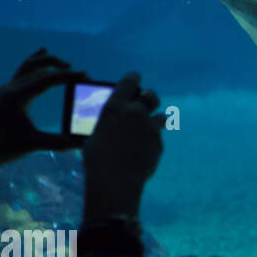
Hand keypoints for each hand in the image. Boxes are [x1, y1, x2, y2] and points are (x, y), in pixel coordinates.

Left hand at [0, 49, 88, 169]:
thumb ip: (60, 142)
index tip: (84, 75)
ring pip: (30, 66)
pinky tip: (43, 50)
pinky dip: (35, 61)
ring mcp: (8, 88)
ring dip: (49, 63)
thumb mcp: (35, 144)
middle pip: (40, 70)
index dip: (66, 76)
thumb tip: (83, 142)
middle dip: (62, 71)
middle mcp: (11, 88)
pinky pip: (23, 70)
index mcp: (16, 97)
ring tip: (67, 65)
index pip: (46, 79)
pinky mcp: (9, 91)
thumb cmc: (8, 147)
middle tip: (81, 75)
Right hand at [82, 73, 163, 221]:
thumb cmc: (97, 159)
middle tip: (147, 102)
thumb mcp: (94, 137)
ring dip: (157, 120)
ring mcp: (150, 127)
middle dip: (149, 98)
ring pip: (162, 116)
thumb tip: (112, 128)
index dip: (133, 79)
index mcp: (115, 107)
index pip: (129, 83)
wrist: (115, 179)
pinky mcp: (159, 142)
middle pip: (151, 96)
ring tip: (149, 127)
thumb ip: (107, 127)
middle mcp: (135, 113)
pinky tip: (141, 154)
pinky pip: (157, 139)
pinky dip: (151, 143)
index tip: (135, 77)